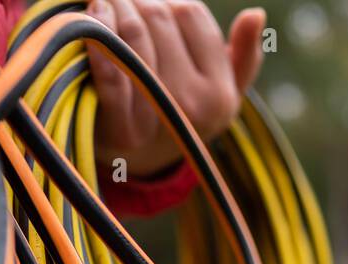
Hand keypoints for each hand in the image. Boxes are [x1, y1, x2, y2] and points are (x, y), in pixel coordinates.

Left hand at [85, 0, 265, 177]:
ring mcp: (157, 115)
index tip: (151, 4)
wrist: (137, 163)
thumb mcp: (219, 95)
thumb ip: (242, 57)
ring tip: (103, 4)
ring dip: (112, 6)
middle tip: (122, 0)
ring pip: (133, 33)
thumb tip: (255, 14)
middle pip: (160, 17)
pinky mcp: (120, 127)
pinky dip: (96, 37)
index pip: (191, 13)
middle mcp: (194, 104)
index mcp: (220, 93)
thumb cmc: (179, 115)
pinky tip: (91, 18)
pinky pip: (108, 70)